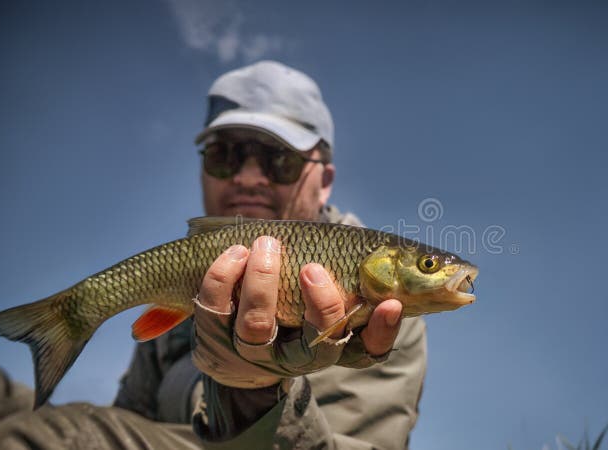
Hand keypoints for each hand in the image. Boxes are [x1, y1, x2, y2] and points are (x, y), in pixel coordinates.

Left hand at [191, 236, 402, 387]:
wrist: (233, 351)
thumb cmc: (292, 309)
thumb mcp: (322, 299)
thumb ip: (355, 285)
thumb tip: (387, 271)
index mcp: (331, 347)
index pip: (367, 351)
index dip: (382, 332)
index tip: (392, 303)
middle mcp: (296, 358)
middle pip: (315, 344)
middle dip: (320, 306)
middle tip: (314, 268)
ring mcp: (254, 351)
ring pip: (259, 326)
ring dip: (262, 281)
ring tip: (268, 244)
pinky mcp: (215, 338)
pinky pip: (215, 308)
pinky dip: (223, 276)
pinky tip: (237, 251)